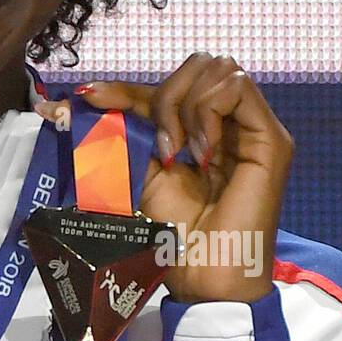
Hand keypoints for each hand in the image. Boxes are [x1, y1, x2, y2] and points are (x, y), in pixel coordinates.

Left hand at [34, 53, 293, 303]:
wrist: (200, 276)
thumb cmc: (170, 233)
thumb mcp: (134, 169)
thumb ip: (116, 131)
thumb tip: (69, 99)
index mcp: (199, 129)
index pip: (166, 85)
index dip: (126, 87)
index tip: (87, 97)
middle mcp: (230, 123)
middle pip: (198, 64)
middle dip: (162, 93)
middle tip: (157, 146)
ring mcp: (253, 129)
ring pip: (218, 69)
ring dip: (183, 105)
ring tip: (177, 153)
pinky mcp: (272, 139)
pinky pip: (238, 87)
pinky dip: (208, 111)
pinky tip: (199, 153)